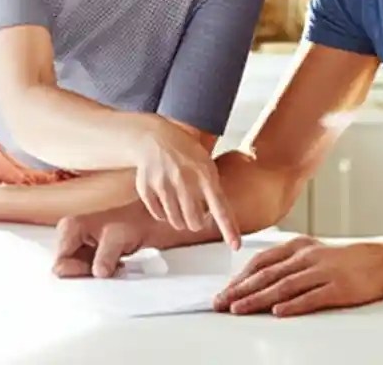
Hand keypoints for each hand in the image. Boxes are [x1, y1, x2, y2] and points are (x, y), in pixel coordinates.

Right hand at [52, 204, 153, 278]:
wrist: (150, 221)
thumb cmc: (133, 222)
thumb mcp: (117, 238)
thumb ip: (104, 257)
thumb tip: (97, 272)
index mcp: (69, 228)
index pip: (61, 264)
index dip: (79, 272)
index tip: (97, 270)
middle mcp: (71, 236)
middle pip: (69, 269)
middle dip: (87, 273)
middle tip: (107, 267)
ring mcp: (80, 246)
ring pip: (80, 272)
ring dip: (96, 274)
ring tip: (114, 264)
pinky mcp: (90, 254)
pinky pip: (90, 272)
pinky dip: (102, 273)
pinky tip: (115, 266)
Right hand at [132, 116, 239, 248]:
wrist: (153, 137)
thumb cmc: (183, 151)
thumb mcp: (205, 162)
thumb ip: (212, 187)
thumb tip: (219, 216)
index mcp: (205, 174)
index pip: (221, 208)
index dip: (228, 229)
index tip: (235, 245)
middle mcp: (185, 180)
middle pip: (194, 222)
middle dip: (196, 223)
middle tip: (194, 215)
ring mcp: (164, 184)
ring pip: (176, 221)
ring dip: (179, 219)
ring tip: (179, 204)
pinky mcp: (147, 188)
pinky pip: (158, 215)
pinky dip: (162, 212)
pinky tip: (164, 198)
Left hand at [213, 236, 382, 316]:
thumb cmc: (346, 258)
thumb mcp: (313, 251)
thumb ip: (288, 262)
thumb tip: (259, 277)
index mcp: (299, 246)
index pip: (261, 262)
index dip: (240, 277)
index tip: (224, 291)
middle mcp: (307, 257)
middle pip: (267, 275)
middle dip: (241, 291)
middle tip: (221, 304)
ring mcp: (323, 272)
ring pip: (283, 286)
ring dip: (258, 299)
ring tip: (239, 310)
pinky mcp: (338, 288)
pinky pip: (312, 298)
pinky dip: (293, 305)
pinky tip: (278, 312)